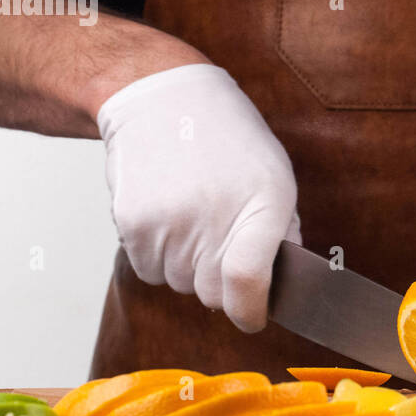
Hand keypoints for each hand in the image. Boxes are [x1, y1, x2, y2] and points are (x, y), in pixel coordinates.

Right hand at [97, 63, 298, 331]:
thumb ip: (282, 233)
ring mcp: (170, 222)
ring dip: (187, 267)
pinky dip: (158, 255)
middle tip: (220, 240)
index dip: (250, 311)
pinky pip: (149, 270)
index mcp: (264, 202)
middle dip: (221, 283)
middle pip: (213, 295)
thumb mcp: (274, 176)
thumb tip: (276, 285)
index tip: (253, 316)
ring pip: (179, 285)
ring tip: (192, 215)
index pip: (248, 282)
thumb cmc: (227, 138)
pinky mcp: (134, 224)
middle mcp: (215, 215)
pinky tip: (168, 215)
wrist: (162, 100)